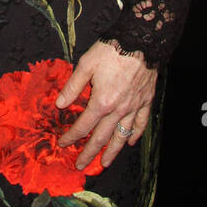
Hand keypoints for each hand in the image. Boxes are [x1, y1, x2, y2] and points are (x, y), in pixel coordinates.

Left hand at [56, 40, 157, 168]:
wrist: (141, 41)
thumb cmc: (112, 50)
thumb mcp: (86, 64)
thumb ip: (73, 86)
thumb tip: (60, 104)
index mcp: (101, 102)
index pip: (83, 126)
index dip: (72, 136)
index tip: (63, 144)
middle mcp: (118, 110)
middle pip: (101, 137)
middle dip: (89, 153)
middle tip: (81, 165)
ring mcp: (133, 107)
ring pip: (122, 136)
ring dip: (112, 151)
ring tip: (105, 163)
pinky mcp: (146, 101)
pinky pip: (140, 124)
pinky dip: (135, 135)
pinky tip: (131, 142)